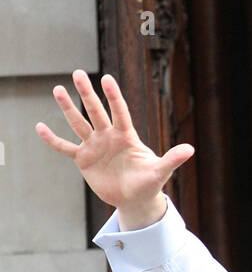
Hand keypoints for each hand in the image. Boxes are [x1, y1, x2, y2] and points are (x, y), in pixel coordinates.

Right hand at [35, 70, 193, 222]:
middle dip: (87, 94)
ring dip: (68, 108)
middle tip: (78, 73)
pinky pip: (65, 148)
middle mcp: (108, 136)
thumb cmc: (148, 182)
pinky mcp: (83, 159)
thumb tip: (191, 149)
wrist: (134, 198)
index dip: (113, 97)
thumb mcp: (160, 172)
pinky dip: (53, 140)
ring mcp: (94, 146)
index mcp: (126, 136)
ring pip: (79, 124)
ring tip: (57, 89)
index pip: (119, 112)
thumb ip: (172, 159)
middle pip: (96, 112)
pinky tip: (39, 127)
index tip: (107, 79)